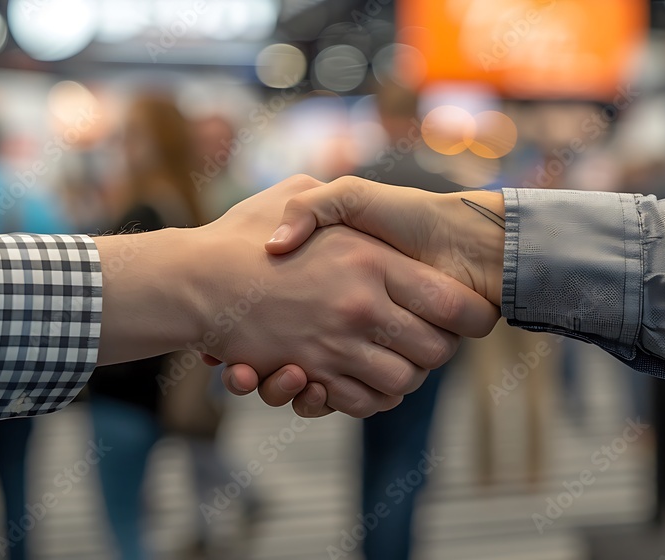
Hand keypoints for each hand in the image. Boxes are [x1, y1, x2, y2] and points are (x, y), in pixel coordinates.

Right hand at [95, 175, 496, 417]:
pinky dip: (363, 399)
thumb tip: (358, 204)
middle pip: (436, 351)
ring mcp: (338, 343)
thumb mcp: (294, 194)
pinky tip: (352, 377)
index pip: (453, 303)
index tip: (463, 315)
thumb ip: (331, 198)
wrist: (194, 278)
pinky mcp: (311, 372)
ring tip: (388, 362)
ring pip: (402, 382)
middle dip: (436, 353)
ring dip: (401, 380)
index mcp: (371, 260)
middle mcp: (362, 306)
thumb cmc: (243, 234)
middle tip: (422, 343)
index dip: (470, 315)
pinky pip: (359, 401)